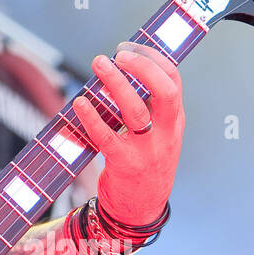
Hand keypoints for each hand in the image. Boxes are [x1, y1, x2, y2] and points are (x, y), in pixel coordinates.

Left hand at [71, 42, 184, 225]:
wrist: (141, 208)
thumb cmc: (144, 163)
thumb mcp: (157, 134)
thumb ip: (145, 106)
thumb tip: (117, 69)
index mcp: (173, 120)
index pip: (173, 81)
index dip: (152, 58)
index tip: (128, 46)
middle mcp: (166, 133)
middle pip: (165, 93)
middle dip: (142, 68)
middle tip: (117, 54)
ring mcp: (148, 150)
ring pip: (136, 111)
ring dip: (116, 84)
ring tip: (98, 64)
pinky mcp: (125, 165)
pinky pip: (107, 137)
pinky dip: (92, 118)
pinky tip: (79, 102)